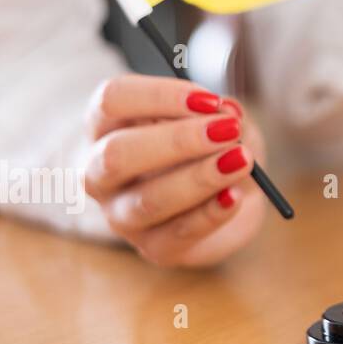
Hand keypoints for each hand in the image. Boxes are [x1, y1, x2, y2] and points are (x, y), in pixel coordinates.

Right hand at [82, 75, 265, 266]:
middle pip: (117, 153)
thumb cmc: (214, 146)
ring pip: (146, 200)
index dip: (158, 96)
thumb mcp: (223, 119)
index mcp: (109, 125)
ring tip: (240, 161)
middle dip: (178, 140)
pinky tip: (234, 195)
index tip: (208, 100)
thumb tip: (227, 111)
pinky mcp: (153, 247)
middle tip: (227, 131)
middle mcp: (102, 171)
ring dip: (199, 178)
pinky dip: (210, 213)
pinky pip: (177, 234)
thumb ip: (224, 113)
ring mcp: (121, 215)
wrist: (233, 195)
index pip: (112, 100)